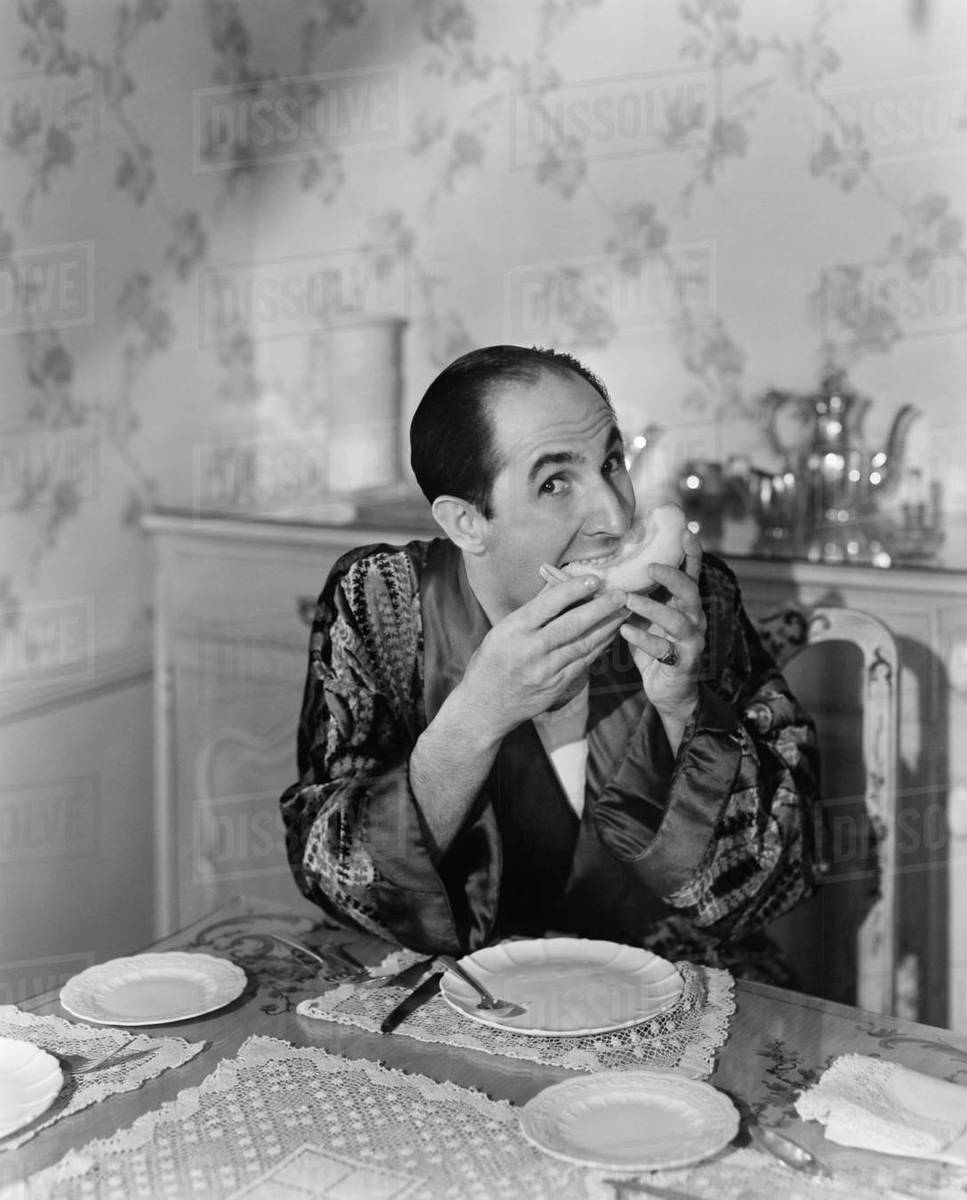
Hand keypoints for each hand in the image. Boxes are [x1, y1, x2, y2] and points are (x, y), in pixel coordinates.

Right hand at [460, 575, 628, 737]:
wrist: (485, 706)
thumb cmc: (491, 661)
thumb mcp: (503, 630)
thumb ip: (532, 610)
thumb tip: (557, 582)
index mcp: (514, 629)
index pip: (549, 604)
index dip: (574, 590)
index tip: (595, 579)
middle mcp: (531, 649)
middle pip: (573, 624)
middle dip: (601, 608)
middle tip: (621, 594)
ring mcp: (546, 670)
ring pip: (583, 644)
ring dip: (607, 626)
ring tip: (624, 611)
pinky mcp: (557, 685)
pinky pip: (583, 662)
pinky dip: (599, 646)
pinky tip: (611, 634)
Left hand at [618, 528, 704, 722]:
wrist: (670, 691)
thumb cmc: (655, 647)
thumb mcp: (644, 619)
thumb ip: (635, 597)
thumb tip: (603, 573)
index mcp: (684, 603)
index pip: (691, 572)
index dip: (691, 552)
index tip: (685, 530)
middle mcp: (693, 617)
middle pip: (690, 591)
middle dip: (672, 577)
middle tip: (650, 567)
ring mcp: (691, 640)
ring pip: (678, 620)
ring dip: (652, 608)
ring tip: (628, 601)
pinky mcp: (683, 662)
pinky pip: (664, 649)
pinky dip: (644, 640)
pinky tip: (625, 632)